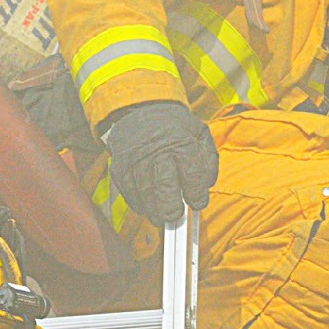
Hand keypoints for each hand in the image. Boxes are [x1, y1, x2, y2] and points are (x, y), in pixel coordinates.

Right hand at [101, 100, 218, 226]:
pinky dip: (138, 204)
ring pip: (145, 191)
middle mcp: (156, 148)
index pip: (191, 172)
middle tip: (176, 215)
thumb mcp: (198, 132)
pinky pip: (128, 191)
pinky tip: (147, 208)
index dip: (196, 192)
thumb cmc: (173, 127)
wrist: (139, 111)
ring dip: (154, 209)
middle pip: (165, 184)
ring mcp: (135, 158)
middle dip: (172, 206)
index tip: (198, 203)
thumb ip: (208, 158)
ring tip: (162, 218)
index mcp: (180, 140)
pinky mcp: (119, 166)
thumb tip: (207, 184)